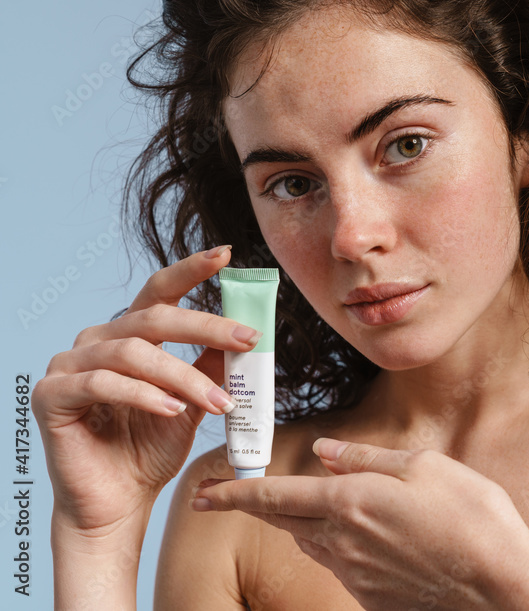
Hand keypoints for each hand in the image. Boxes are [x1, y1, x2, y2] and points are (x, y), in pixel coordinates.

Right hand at [32, 246, 260, 536]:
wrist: (120, 503)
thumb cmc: (150, 451)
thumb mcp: (194, 402)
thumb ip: (212, 366)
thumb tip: (247, 332)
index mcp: (128, 335)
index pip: (160, 292)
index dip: (191, 270)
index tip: (227, 254)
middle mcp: (96, 341)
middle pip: (154, 318)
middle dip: (207, 327)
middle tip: (248, 340)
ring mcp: (69, 365)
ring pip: (135, 353)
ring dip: (185, 377)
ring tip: (219, 403)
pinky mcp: (52, 395)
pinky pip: (103, 383)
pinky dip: (144, 395)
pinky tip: (173, 410)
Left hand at [191, 439, 528, 610]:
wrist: (500, 590)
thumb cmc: (473, 518)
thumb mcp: (426, 467)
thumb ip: (369, 459)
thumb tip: (325, 451)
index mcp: (351, 501)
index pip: (274, 495)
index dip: (233, 494)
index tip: (204, 492)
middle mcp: (342, 540)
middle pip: (283, 521)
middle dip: (258, 506)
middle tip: (238, 495)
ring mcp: (354, 574)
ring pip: (309, 543)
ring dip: (301, 523)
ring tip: (314, 506)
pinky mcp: (369, 597)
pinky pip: (337, 565)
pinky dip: (335, 546)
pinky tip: (364, 536)